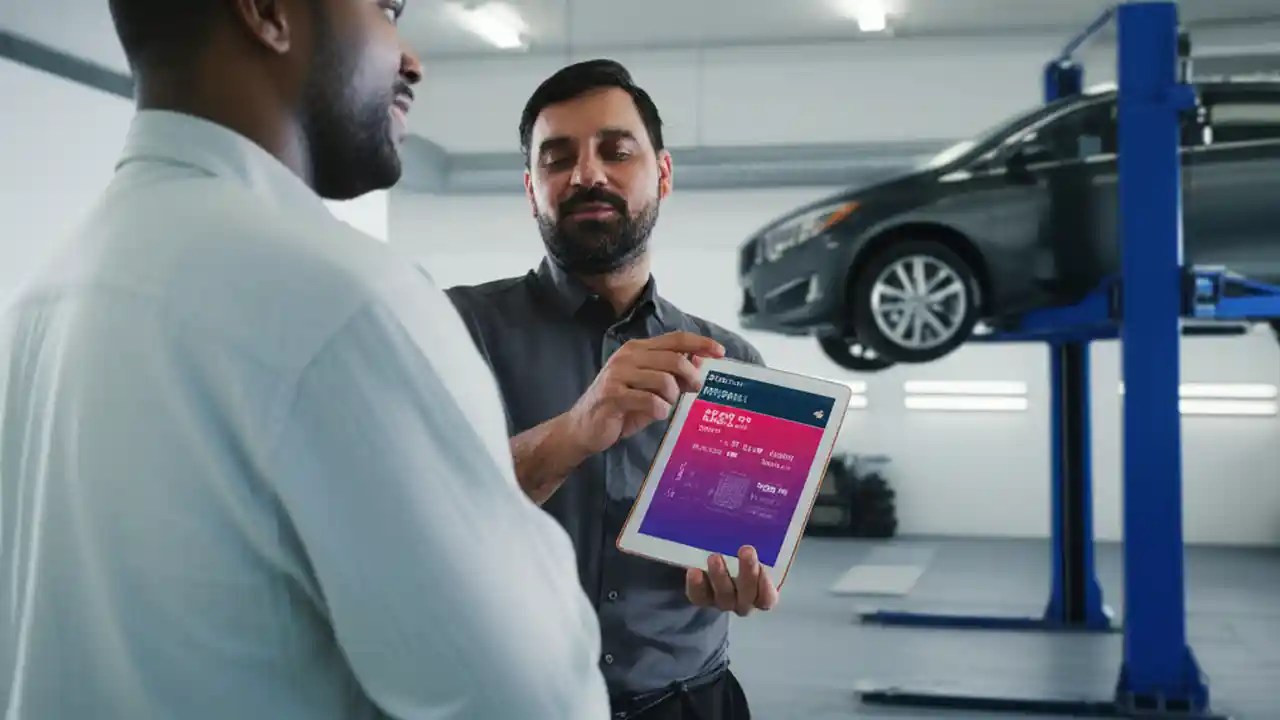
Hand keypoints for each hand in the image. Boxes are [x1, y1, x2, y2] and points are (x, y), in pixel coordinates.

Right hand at [564, 331, 724, 455]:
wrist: (583, 428)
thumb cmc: (619, 408)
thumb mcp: (650, 389)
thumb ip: (672, 374)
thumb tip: (698, 360)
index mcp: (637, 350)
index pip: (675, 339)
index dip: (700, 343)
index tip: (720, 352)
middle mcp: (627, 357)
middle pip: (673, 358)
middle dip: (690, 376)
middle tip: (694, 390)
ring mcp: (618, 375)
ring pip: (664, 380)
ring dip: (672, 397)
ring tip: (666, 407)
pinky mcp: (612, 396)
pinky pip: (649, 400)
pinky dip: (660, 410)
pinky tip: (657, 415)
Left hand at [685, 546, 778, 616]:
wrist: (714, 562)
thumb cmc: (742, 554)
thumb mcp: (754, 550)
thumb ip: (761, 543)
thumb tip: (772, 519)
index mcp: (762, 593)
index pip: (767, 596)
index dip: (766, 585)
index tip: (763, 566)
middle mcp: (744, 602)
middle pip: (747, 594)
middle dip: (747, 573)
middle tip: (746, 550)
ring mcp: (723, 603)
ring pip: (724, 596)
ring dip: (720, 577)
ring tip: (715, 557)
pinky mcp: (703, 600)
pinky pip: (699, 597)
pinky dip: (697, 585)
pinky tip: (694, 571)